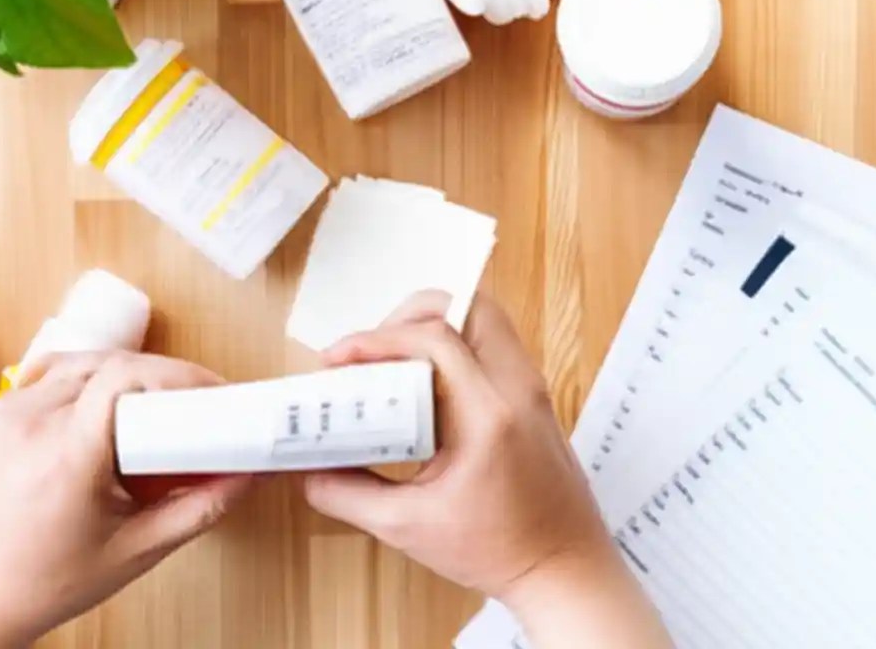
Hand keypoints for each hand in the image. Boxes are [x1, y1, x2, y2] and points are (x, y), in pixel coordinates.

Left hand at [0, 352, 252, 648]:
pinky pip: (49, 375)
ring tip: (154, 410)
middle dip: (164, 378)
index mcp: (64, 456)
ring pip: (80, 363)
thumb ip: (198, 509)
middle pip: (111, 364)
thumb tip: (243, 476)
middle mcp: (30, 424)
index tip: (211, 393)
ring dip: (125, 375)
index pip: (127, 377)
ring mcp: (6, 415)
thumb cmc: (37, 585)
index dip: (179, 375)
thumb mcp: (134, 552)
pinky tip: (104, 407)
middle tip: (197, 406)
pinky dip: (86, 380)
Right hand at [302, 292, 671, 648]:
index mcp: (489, 415)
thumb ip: (348, 494)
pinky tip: (421, 385)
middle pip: (468, 304)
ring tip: (393, 362)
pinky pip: (492, 346)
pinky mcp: (533, 398)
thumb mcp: (408, 527)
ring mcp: (532, 390)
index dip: (377, 338)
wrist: (564, 571)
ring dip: (433, 326)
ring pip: (483, 318)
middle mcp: (518, 389)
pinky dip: (453, 347)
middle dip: (409, 315)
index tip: (340, 359)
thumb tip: (311, 469)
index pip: (435, 339)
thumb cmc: (500, 552)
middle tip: (373, 349)